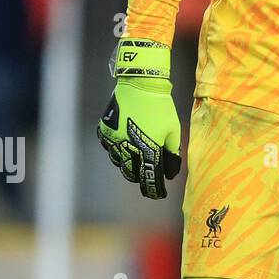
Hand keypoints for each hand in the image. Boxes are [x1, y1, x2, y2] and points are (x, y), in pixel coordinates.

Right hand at [97, 39, 182, 199]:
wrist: (140, 84)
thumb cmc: (161, 107)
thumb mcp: (173, 129)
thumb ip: (171, 152)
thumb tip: (170, 171)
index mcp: (147, 150)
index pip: (151, 177)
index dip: (156, 188)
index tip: (160, 194)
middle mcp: (127, 149)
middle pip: (132, 173)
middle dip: (141, 176)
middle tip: (149, 175)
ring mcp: (113, 141)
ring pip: (119, 162)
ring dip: (129, 164)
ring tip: (138, 157)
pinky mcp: (104, 132)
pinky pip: (110, 148)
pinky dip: (118, 149)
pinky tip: (126, 143)